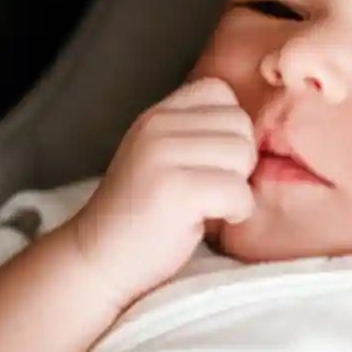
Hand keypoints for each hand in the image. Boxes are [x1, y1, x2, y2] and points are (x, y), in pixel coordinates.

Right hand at [73, 77, 256, 307]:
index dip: (228, 129)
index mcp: (156, 115)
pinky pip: (238, 191)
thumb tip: (253, 131)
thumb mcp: (161, 157)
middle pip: (240, 123)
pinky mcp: (176, 189)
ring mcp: (163, 154)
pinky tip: (211, 220)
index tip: (210, 163)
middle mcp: (157, 126)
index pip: (220, 92)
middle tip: (211, 189)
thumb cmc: (142, 216)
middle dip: (238, 161)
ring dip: (237, 187)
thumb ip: (195, 134)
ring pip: (243, 154)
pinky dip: (237, 212)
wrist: (98, 259)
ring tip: (208, 205)